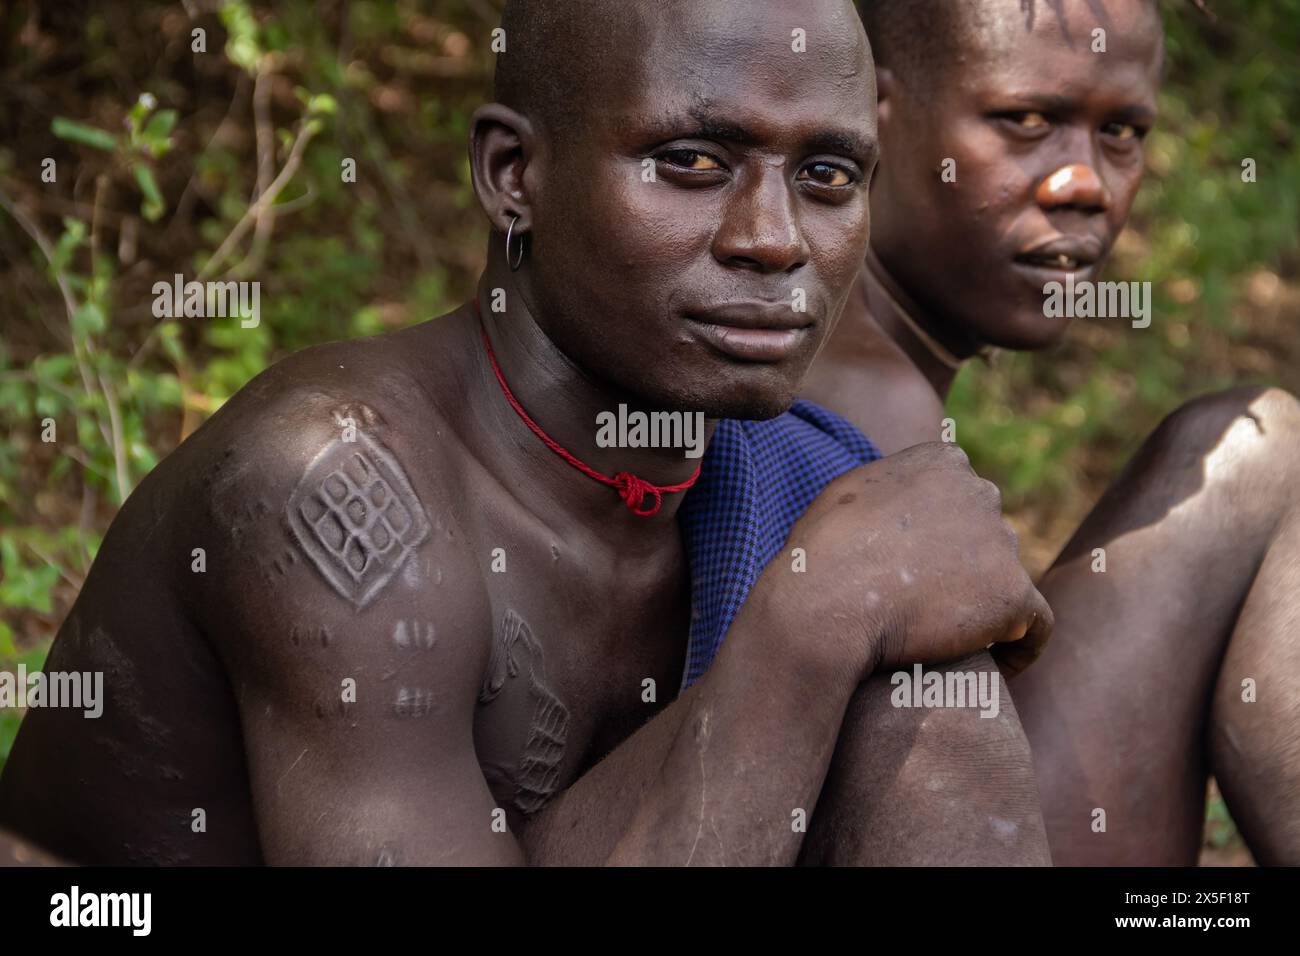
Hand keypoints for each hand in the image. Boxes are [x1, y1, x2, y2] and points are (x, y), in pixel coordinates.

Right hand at [766, 442, 1052, 682]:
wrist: (826, 601)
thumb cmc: (821, 554)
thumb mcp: (847, 495)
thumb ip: (888, 489)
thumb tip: (891, 498)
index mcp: (943, 461)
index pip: (962, 497)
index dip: (944, 537)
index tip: (920, 570)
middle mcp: (981, 491)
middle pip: (988, 537)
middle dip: (966, 570)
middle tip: (931, 611)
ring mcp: (1002, 541)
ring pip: (1007, 580)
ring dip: (985, 607)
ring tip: (951, 644)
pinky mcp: (1014, 593)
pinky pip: (1036, 626)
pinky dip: (1021, 647)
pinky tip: (998, 667)